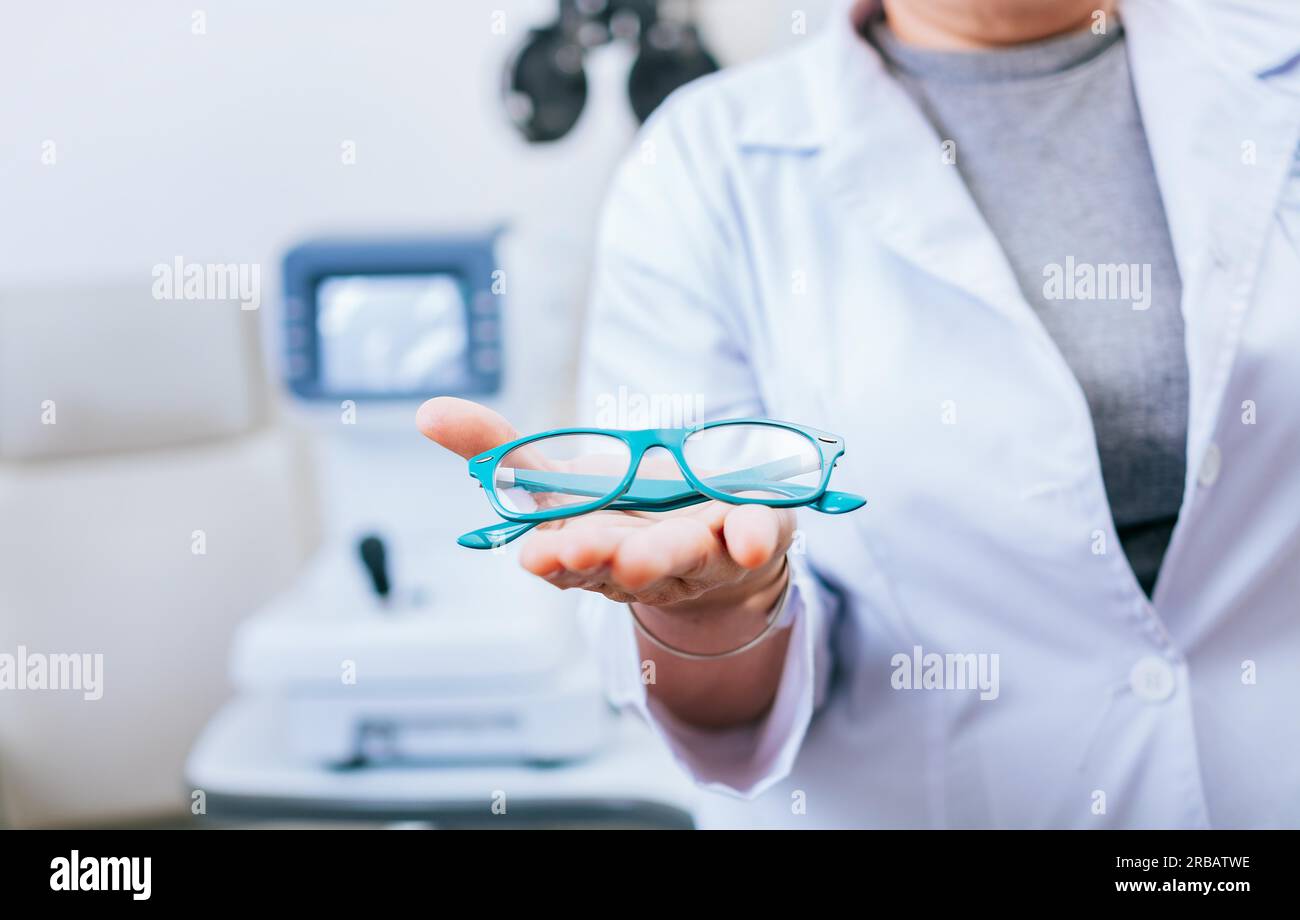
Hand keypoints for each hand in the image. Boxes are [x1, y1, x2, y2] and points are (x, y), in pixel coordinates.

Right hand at [416, 397, 793, 610]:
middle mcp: (643, 561)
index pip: (570, 564)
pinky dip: (753, 536)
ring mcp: (700, 555)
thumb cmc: (624, 509)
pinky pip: (754, 541)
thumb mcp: (558, 479)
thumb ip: (498, 448)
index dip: (556, 560)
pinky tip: (749, 530)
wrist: (709, 546)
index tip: (537, 556)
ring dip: (671, 553)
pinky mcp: (749, 541)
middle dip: (609, 560)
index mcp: (592, 549)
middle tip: (588, 551)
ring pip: (687, 557)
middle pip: (627, 566)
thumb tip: (427, 410)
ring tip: (657, 549)